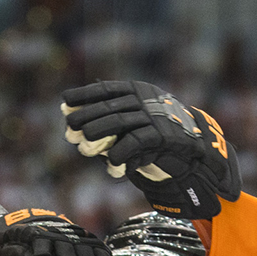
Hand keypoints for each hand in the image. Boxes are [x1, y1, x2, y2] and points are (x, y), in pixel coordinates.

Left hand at [60, 81, 240, 219]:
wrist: (191, 148)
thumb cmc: (154, 135)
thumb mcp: (132, 121)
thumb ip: (107, 122)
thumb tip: (71, 126)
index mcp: (136, 91)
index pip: (106, 90)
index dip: (85, 95)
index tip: (65, 100)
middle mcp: (145, 100)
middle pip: (109, 107)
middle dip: (87, 117)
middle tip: (70, 128)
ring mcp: (154, 116)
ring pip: (120, 124)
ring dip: (99, 135)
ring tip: (84, 145)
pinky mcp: (163, 135)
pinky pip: (136, 144)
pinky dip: (121, 155)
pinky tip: (110, 164)